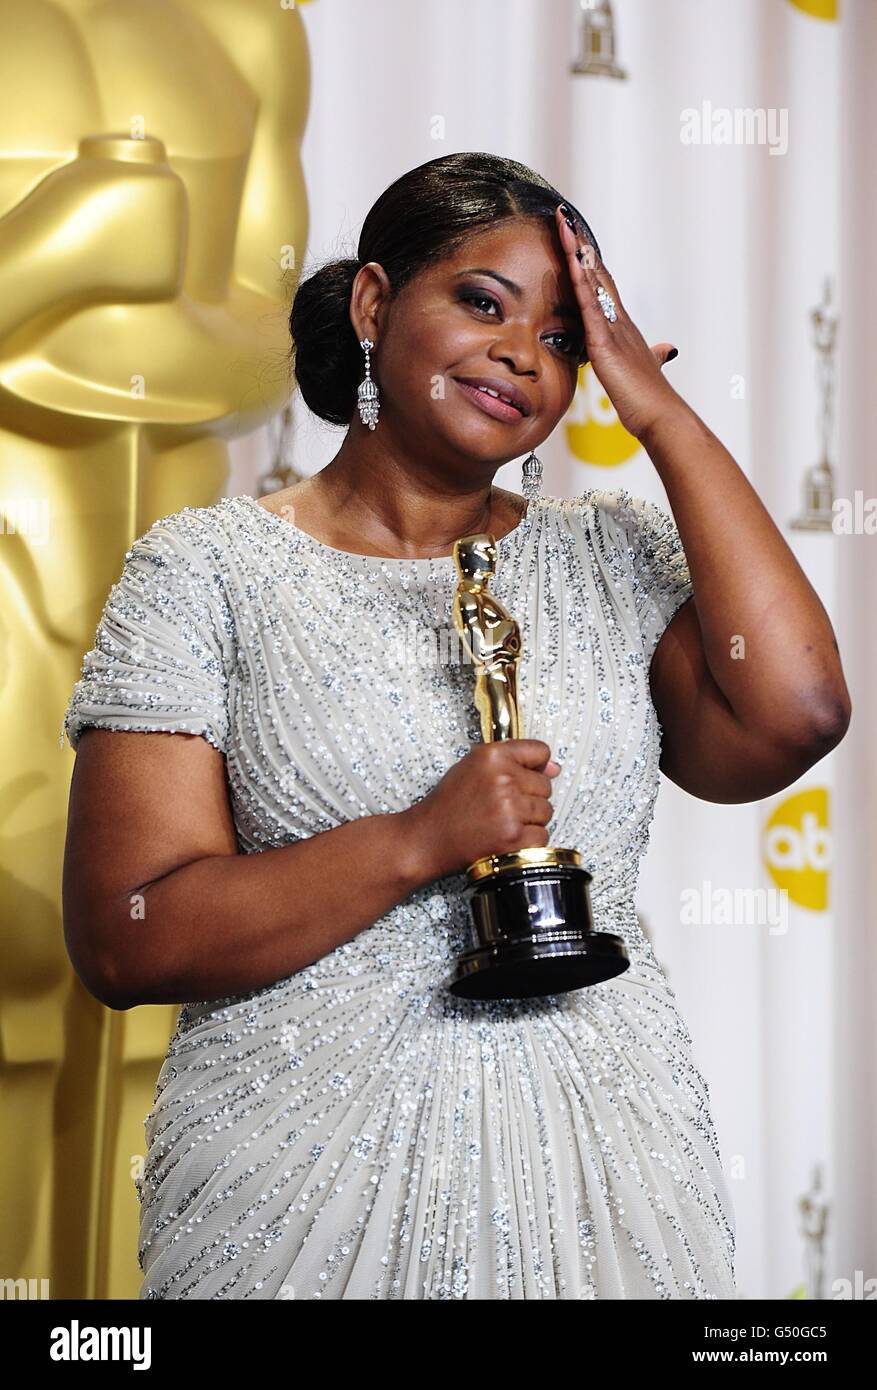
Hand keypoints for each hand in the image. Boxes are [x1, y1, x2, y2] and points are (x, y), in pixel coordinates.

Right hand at [400, 740, 561, 881]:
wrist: (428, 838)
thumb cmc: (449, 804)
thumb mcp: (473, 767)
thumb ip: (514, 761)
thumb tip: (554, 768)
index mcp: (493, 756)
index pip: (540, 751)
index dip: (534, 767)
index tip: (523, 778)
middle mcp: (503, 779)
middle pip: (545, 785)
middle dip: (529, 797)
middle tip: (501, 806)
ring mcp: (510, 809)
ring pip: (546, 811)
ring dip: (529, 820)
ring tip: (502, 822)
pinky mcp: (513, 837)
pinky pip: (542, 836)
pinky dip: (528, 841)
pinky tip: (505, 837)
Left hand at [555, 204, 680, 441]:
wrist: (662, 417)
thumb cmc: (651, 401)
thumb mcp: (646, 371)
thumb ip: (654, 357)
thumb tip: (666, 351)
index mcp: (624, 328)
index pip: (602, 287)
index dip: (589, 263)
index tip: (577, 239)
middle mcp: (620, 321)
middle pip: (597, 274)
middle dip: (581, 247)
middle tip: (566, 218)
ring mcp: (614, 329)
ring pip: (593, 282)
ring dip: (577, 253)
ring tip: (564, 225)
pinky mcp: (606, 343)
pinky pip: (590, 306)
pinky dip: (581, 283)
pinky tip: (572, 263)